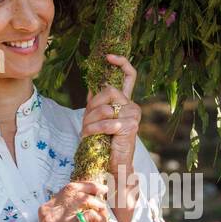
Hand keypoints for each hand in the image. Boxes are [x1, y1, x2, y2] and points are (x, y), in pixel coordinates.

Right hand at [38, 178, 109, 221]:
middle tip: (104, 216)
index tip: (102, 189)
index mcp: (48, 210)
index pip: (70, 188)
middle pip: (83, 198)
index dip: (89, 186)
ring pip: (92, 215)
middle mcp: (52, 218)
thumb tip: (95, 193)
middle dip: (100, 205)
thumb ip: (70, 210)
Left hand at [81, 53, 141, 221]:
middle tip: (86, 119)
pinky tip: (90, 136)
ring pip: (105, 106)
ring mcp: (134, 116)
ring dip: (90, 120)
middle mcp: (133, 106)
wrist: (114, 165)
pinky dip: (94, 129)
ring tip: (86, 131)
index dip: (121, 62)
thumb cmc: (105, 143)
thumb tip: (92, 89)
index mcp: (126, 102)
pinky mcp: (130, 126)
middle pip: (109, 90)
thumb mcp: (98, 119)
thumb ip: (98, 103)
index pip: (130, 75)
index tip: (108, 56)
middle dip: (92, 104)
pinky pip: (107, 121)